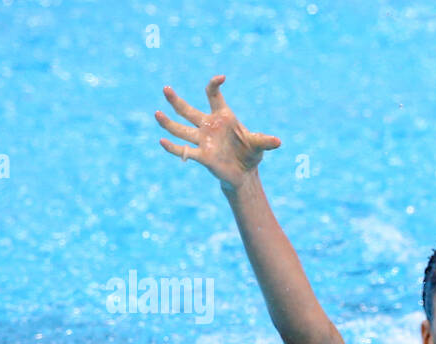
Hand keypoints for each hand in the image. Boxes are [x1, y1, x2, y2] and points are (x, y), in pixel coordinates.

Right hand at [155, 75, 280, 189]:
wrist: (244, 174)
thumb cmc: (250, 154)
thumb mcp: (258, 146)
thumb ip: (264, 141)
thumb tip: (278, 142)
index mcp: (222, 117)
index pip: (214, 96)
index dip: (215, 86)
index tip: (221, 78)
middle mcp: (208, 126)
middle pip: (188, 111)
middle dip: (176, 101)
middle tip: (166, 88)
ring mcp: (202, 140)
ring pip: (181, 130)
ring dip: (168, 123)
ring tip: (156, 113)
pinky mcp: (201, 156)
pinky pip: (184, 151)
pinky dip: (174, 148)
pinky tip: (162, 141)